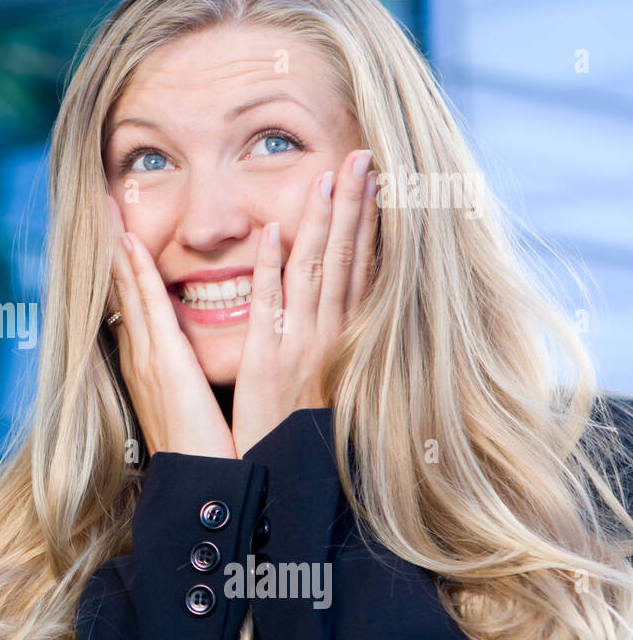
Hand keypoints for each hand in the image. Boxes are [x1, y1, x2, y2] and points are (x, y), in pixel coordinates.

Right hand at [105, 194, 235, 458]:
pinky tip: (130, 242)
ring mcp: (147, 359)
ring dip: (118, 248)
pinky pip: (148, 306)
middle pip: (122, 290)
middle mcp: (142, 358)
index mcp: (152, 367)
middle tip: (101, 207)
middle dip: (112, 248)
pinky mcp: (163, 363)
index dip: (125, 269)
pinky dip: (137, 272)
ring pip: (129, 290)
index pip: (134, 305)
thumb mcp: (197, 409)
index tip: (119, 234)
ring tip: (106, 210)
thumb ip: (194, 382)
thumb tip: (196, 367)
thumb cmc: (208, 455)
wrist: (200, 488)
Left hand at [231, 149, 378, 457]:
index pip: (357, 269)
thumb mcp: (324, 381)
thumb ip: (328, 341)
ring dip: (325, 221)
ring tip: (334, 174)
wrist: (284, 484)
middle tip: (365, 155)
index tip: (373, 181)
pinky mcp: (267, 364)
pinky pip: (269, 307)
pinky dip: (272, 269)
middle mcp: (326, 337)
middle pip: (343, 259)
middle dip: (355, 205)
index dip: (366, 223)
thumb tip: (335, 310)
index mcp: (339, 338)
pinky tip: (275, 231)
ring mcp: (299, 347)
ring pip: (315, 273)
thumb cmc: (297, 432)